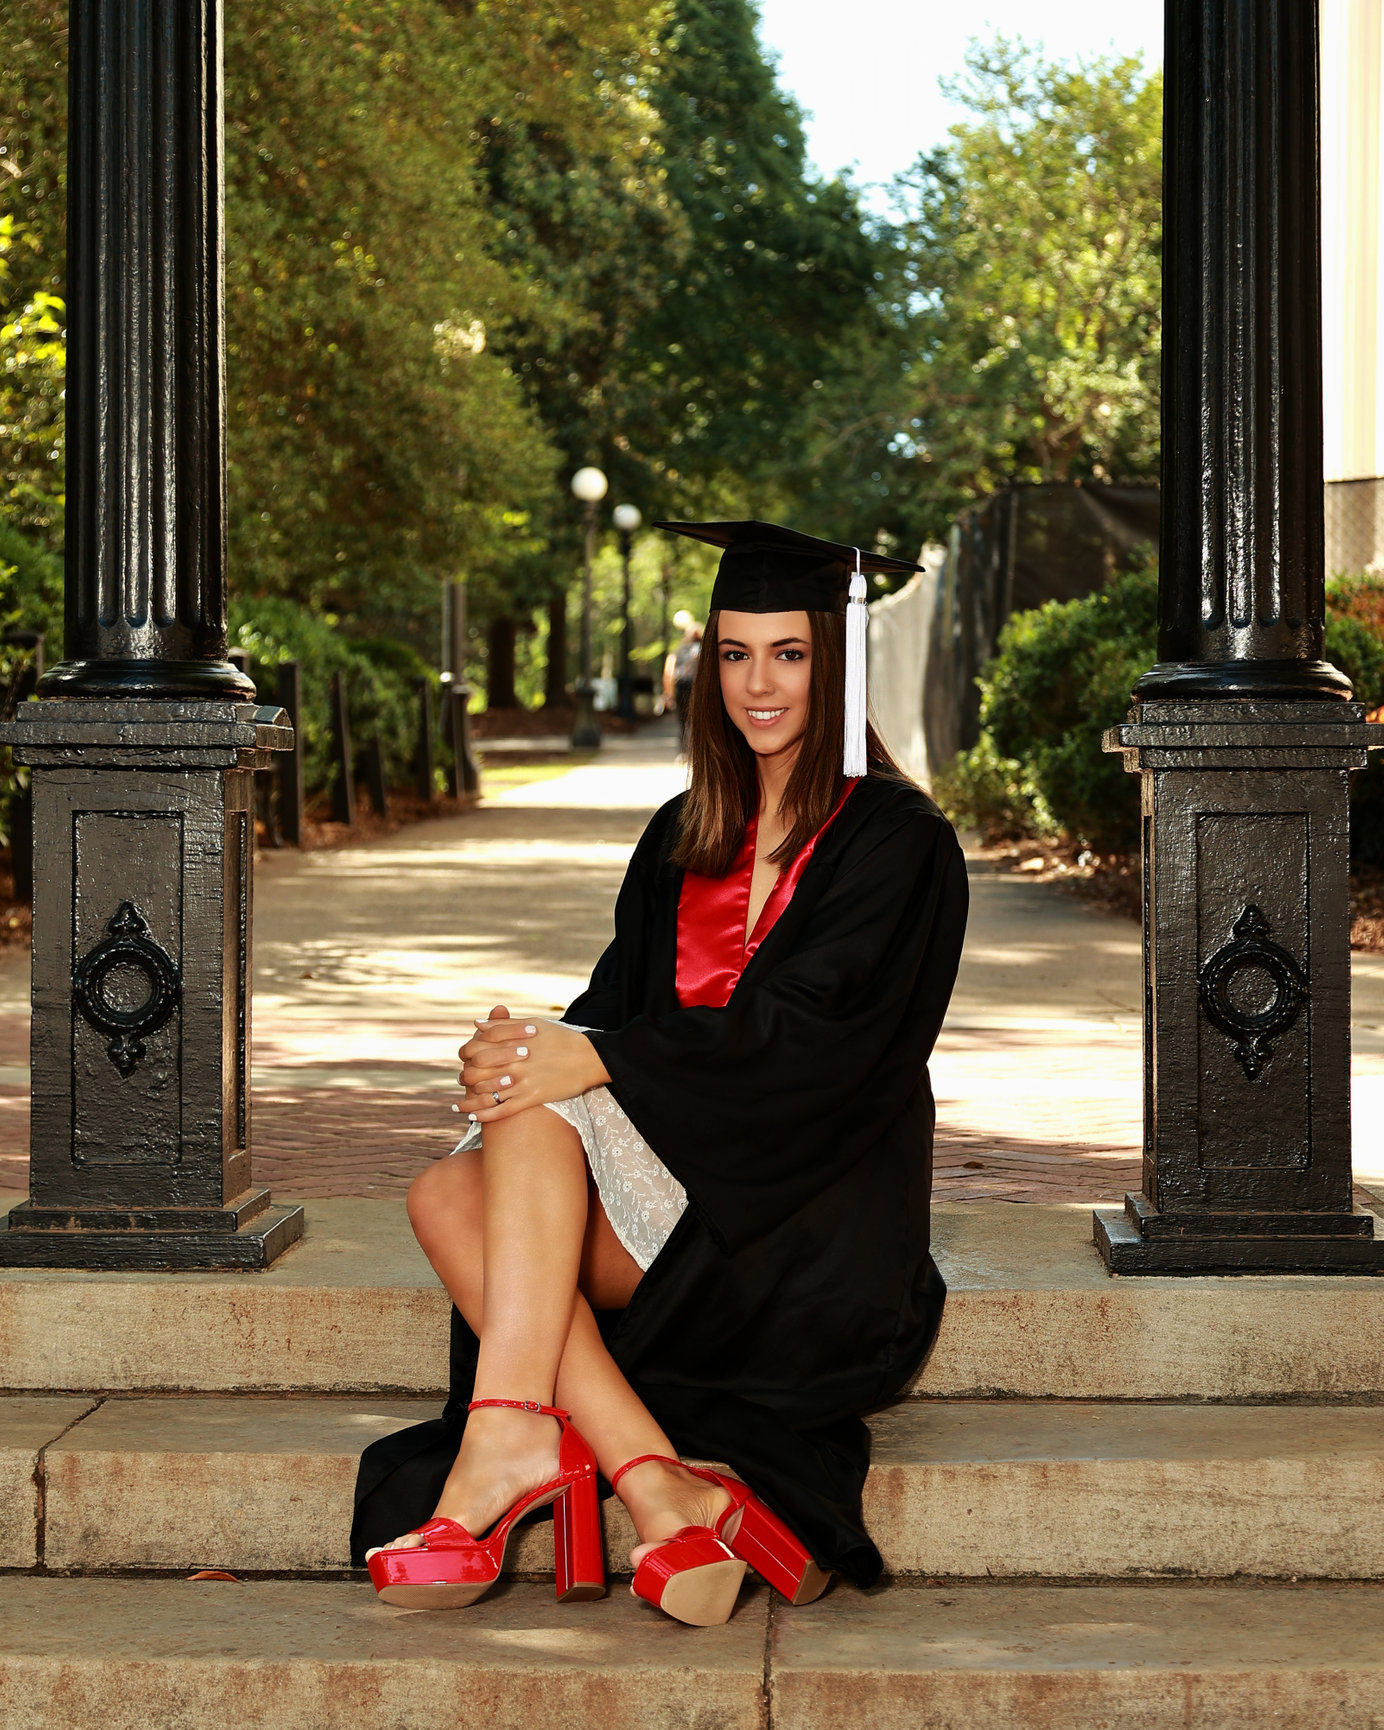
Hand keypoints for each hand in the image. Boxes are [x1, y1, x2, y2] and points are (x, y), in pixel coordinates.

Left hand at [456, 1004, 609, 1124]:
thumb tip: (476, 1024)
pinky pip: (501, 1110)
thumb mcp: (532, 1024)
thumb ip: (503, 1025)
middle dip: (464, 1078)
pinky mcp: (532, 1097)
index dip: (465, 1054)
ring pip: (484, 1093)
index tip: (464, 1059)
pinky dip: (483, 1115)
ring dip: (468, 1100)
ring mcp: (522, 1081)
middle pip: (475, 1071)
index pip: (475, 1047)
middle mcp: (513, 1061)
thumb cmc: (561, 1038)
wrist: (589, 1057)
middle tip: (461, 1081)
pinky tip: (473, 1116)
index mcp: (512, 1041)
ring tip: (460, 1104)